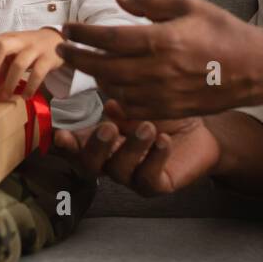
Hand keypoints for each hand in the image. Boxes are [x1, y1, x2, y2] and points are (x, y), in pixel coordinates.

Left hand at [0, 28, 64, 100]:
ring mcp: (35, 49)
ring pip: (19, 63)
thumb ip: (1, 65)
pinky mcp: (48, 59)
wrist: (56, 40)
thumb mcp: (13, 52)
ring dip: (10, 82)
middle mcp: (19, 41)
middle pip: (2, 46)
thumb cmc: (29, 48)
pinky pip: (38, 73)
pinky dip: (30, 87)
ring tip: (5, 96)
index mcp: (7, 38)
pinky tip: (25, 96)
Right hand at [53, 100, 221, 195]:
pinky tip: (164, 141)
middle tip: (108, 127)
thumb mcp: (138, 99)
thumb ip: (116, 94)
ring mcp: (131, 175)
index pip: (74, 145)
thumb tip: (100, 77)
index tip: (61, 134)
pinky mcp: (155, 184)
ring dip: (131, 148)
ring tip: (148, 128)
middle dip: (95, 147)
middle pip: (89, 164)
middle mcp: (110, 160)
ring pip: (119, 170)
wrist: (201, 130)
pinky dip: (155, 158)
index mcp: (100, 140)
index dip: (64, 144)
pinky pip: (148, 178)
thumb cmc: (162, 112)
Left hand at [55, 0, 262, 118]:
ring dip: (95, 78)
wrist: (256, 68)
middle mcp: (158, 70)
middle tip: (61, 50)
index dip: (83, 35)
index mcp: (162, 40)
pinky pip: (132, 108)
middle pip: (104, 67)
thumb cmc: (224, 31)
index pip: (109, 39)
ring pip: (114, 90)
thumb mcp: (190, 5)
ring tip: (86, 65)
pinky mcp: (170, 109)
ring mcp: (163, 93)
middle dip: (78, 58)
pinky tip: (109, 89)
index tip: (67, 29)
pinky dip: (115, 99)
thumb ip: (151, 2)